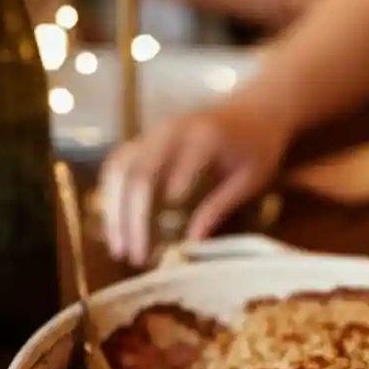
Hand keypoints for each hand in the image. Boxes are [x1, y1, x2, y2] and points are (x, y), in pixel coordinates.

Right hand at [99, 100, 292, 265]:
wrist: (252, 111)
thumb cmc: (257, 148)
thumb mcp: (251, 179)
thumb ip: (220, 206)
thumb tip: (192, 242)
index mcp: (204, 135)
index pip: (177, 167)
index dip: (163, 203)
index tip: (160, 233)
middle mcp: (171, 130)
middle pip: (140, 173)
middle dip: (132, 219)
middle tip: (135, 257)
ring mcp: (153, 133)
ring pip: (120, 170)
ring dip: (114, 212)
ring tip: (119, 249)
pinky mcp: (143, 140)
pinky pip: (117, 166)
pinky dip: (111, 197)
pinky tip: (115, 228)